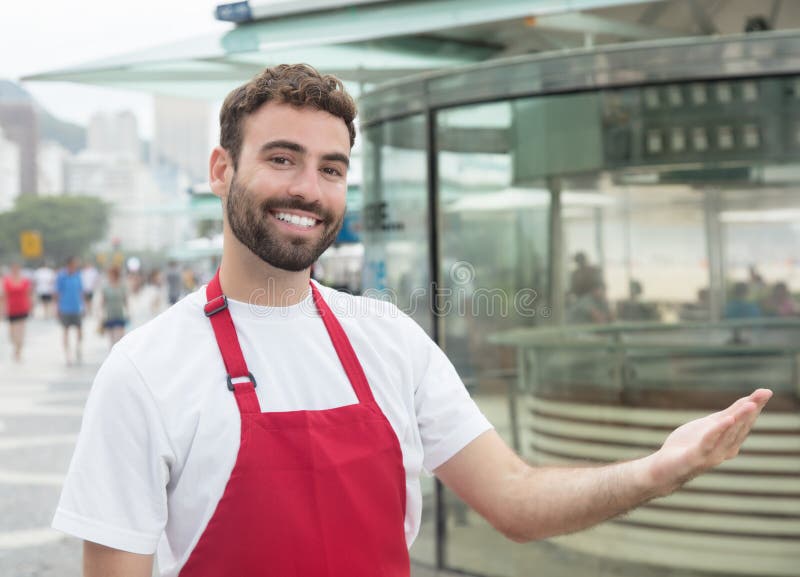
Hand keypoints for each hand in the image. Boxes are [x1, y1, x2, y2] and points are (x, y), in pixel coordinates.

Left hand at [645, 388, 772, 495]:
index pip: (744, 423)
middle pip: (740, 427)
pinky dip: (718, 431)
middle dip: (752, 410)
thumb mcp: (708, 426)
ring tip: (749, 404)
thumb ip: (725, 416)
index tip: (767, 392)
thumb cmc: (688, 446)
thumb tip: (748, 402)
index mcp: (728, 442)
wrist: (664, 468)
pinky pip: (708, 443)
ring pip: (728, 435)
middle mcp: (725, 450)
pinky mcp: (695, 458)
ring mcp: (711, 455)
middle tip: (765, 393)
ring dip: (739, 418)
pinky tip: (727, 419)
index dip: (755, 407)